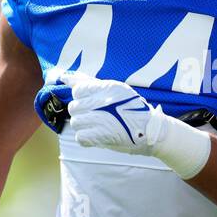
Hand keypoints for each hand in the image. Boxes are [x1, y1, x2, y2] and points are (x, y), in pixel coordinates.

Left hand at [59, 70, 212, 178]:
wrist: (150, 130)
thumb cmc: (132, 108)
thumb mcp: (115, 90)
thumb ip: (89, 83)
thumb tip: (65, 77)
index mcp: (106, 88)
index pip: (78, 91)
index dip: (83, 99)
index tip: (93, 105)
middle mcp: (102, 101)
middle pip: (74, 107)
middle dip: (83, 114)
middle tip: (97, 118)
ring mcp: (101, 119)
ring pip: (76, 122)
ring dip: (85, 127)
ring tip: (99, 127)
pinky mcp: (101, 135)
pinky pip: (80, 137)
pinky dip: (87, 139)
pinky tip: (98, 137)